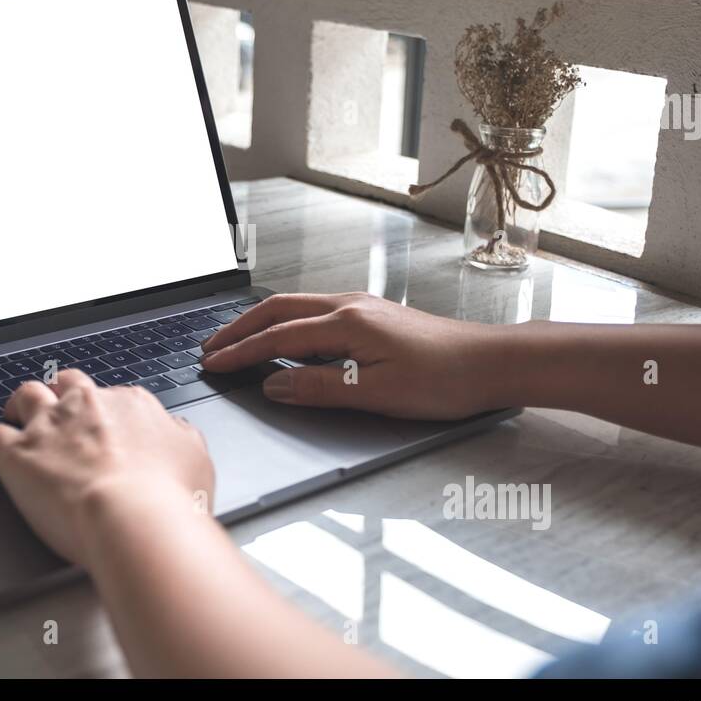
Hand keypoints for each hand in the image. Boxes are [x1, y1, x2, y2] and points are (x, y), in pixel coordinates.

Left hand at [0, 370, 213, 566]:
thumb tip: (175, 430)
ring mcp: (50, 426)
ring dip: (20, 405)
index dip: (106, 412)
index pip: (114, 397)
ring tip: (15, 414)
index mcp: (131, 405)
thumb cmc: (169, 499)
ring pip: (26, 396)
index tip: (104, 427)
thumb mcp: (195, 460)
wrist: (133, 520)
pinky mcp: (16, 454)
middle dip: (62, 394)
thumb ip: (180, 438)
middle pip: (67, 385)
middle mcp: (89, 406)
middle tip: (60, 410)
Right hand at [200, 292, 503, 419]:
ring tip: (235, 341)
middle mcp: (350, 306)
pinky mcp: (372, 315)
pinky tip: (284, 339)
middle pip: (278, 310)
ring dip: (260, 323)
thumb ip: (319, 388)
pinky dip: (285, 323)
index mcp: (347, 323)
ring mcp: (362, 306)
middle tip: (209, 347)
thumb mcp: (376, 394)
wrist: (491, 362)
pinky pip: (314, 312)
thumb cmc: (444, 380)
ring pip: (295, 307)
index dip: (240, 352)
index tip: (212, 364)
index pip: (277, 337)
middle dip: (239, 328)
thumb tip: (274, 386)